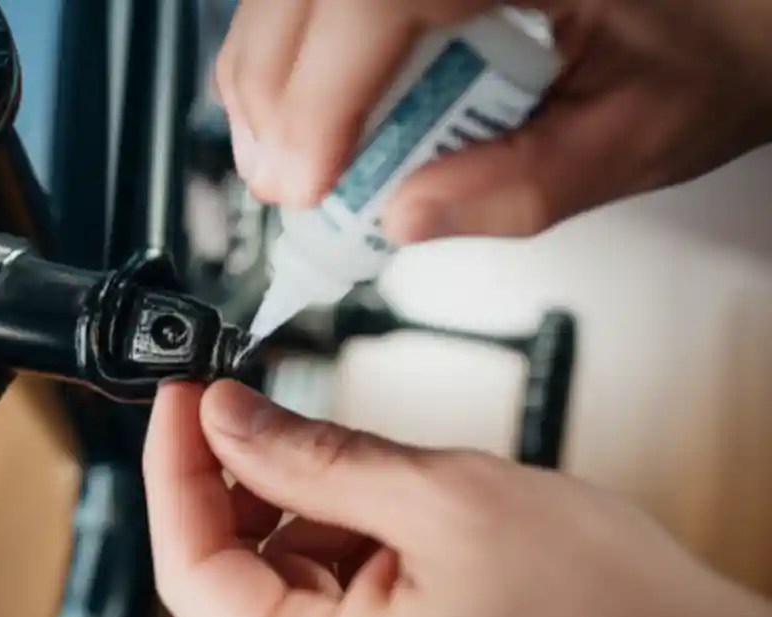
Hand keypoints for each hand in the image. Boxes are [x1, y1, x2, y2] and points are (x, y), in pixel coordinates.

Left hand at [143, 380, 771, 616]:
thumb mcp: (450, 504)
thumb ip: (318, 455)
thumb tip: (229, 416)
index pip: (188, 565)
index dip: (175, 466)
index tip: (185, 393)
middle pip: (231, 570)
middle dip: (249, 477)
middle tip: (271, 401)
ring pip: (284, 576)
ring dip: (311, 504)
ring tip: (384, 470)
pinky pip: (332, 597)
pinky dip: (350, 536)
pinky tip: (400, 507)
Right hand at [216, 0, 771, 241]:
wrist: (737, 3)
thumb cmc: (706, 49)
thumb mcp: (634, 137)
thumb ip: (518, 187)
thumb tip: (401, 218)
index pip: (384, 1)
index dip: (322, 96)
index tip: (306, 185)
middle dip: (278, 100)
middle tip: (284, 191)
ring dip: (267, 82)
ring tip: (284, 166)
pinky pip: (308, 2)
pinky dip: (285, 61)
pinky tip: (298, 119)